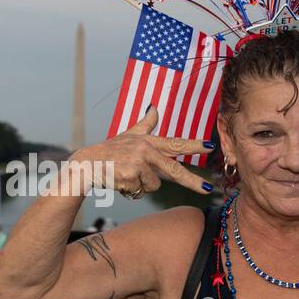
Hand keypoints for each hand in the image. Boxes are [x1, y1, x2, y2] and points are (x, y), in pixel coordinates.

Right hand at [72, 106, 212, 197]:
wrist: (87, 164)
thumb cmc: (110, 151)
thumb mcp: (129, 135)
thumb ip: (146, 124)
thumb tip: (154, 106)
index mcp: (148, 142)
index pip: (175, 143)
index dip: (193, 145)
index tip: (210, 146)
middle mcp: (145, 151)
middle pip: (174, 170)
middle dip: (193, 181)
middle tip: (209, 190)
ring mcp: (138, 163)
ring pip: (154, 186)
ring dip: (142, 186)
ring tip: (127, 176)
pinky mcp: (130, 176)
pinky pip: (140, 192)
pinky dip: (131, 191)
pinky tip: (120, 181)